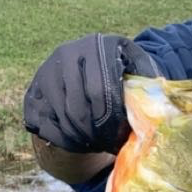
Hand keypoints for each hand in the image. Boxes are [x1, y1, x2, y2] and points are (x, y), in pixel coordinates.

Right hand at [23, 34, 159, 154]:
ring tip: (99, 145)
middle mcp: (68, 53)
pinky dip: (64, 140)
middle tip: (110, 146)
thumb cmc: (121, 74)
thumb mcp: (138, 70)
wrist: (87, 69)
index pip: (100, 91)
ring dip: (82, 139)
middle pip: (79, 108)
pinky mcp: (33, 89)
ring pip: (63, 118)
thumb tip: (158, 108)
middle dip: (97, 133)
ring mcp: (46, 71)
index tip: (121, 137)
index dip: (112, 120)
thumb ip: (148, 84)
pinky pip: (45, 123)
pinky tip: (80, 143)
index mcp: (98, 45)